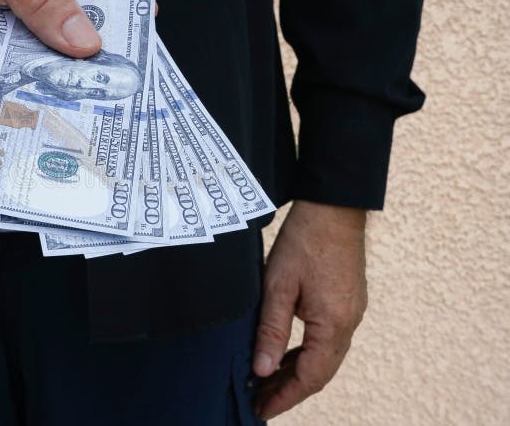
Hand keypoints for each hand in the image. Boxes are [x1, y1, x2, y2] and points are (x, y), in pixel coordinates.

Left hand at [253, 200, 367, 419]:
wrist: (334, 206)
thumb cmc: (305, 240)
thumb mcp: (278, 284)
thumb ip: (271, 329)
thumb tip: (263, 370)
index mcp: (333, 323)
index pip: (310, 376)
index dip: (285, 397)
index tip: (261, 411)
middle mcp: (348, 323)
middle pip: (320, 372)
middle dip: (289, 390)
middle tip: (260, 402)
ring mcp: (351, 311)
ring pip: (325, 357)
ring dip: (298, 372)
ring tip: (267, 383)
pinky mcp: (348, 301)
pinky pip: (329, 339)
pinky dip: (307, 353)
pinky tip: (287, 354)